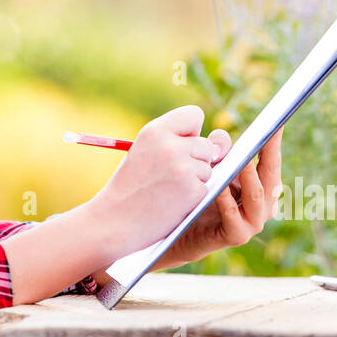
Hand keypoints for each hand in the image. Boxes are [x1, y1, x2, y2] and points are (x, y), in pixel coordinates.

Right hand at [90, 105, 222, 256]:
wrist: (114, 221)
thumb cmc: (130, 186)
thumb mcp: (145, 151)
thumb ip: (178, 140)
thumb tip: (223, 144)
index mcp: (155, 130)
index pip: (194, 114)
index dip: (191, 132)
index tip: (178, 146)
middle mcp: (170, 145)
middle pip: (205, 144)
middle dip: (194, 159)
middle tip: (168, 174)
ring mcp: (183, 168)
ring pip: (208, 167)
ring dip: (194, 179)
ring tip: (167, 189)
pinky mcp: (193, 190)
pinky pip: (207, 187)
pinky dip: (193, 196)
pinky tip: (172, 202)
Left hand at [151, 125, 282, 270]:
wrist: (176, 231)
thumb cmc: (196, 197)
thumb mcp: (208, 169)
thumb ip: (217, 151)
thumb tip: (221, 136)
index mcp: (261, 186)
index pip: (270, 160)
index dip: (273, 140)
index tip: (277, 119)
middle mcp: (262, 205)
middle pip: (270, 176)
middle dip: (269, 154)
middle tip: (265, 133)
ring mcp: (252, 223)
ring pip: (257, 197)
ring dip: (249, 177)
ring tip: (244, 160)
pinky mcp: (236, 236)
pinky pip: (234, 217)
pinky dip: (227, 202)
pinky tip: (219, 188)